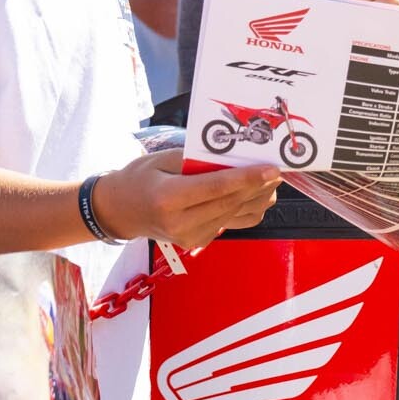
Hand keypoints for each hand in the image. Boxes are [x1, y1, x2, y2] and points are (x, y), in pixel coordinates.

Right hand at [93, 151, 279, 248]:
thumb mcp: (162, 159)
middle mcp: (180, 223)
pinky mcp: (198, 241)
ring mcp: (190, 237)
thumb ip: (195, 159)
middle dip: (258, 186)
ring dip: (258, 199)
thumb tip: (231, 157)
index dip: (247, 179)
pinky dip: (246, 210)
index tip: (270, 169)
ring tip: (271, 181)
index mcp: (168, 199)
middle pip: (230, 203)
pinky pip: (230, 224)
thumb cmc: (138, 179)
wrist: (121, 211)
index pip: (216, 188)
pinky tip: (255, 195)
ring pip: (235, 216)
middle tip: (277, 170)